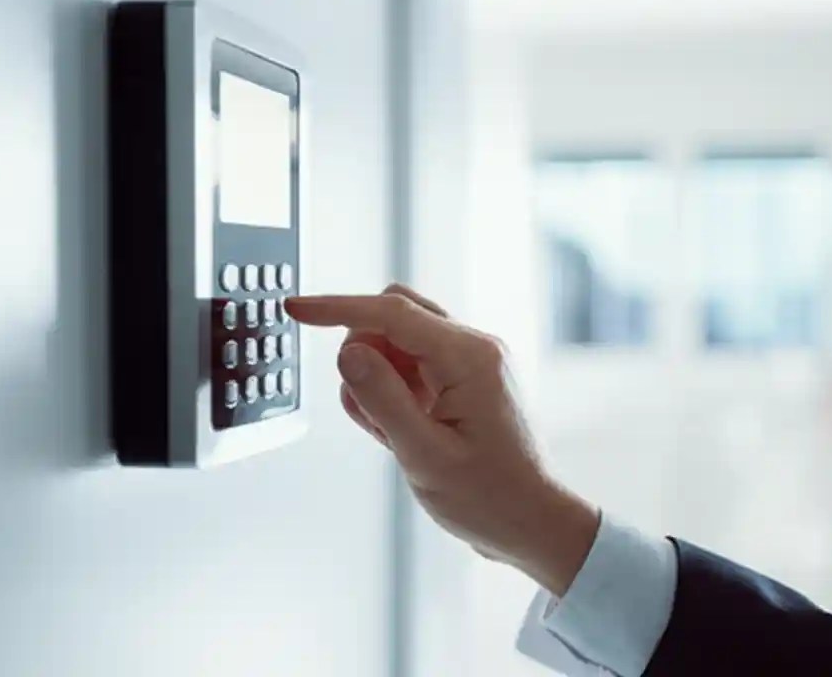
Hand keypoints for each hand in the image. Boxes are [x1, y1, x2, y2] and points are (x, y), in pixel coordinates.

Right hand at [287, 284, 599, 595]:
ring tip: (391, 434)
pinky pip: (414, 366)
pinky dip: (393, 392)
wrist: (535, 525)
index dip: (336, 307)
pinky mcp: (466, 381)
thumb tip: (347, 352)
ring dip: (378, 377)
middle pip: (394, 315)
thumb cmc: (492, 498)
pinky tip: (400, 433)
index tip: (297, 309)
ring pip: (400, 342)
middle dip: (363, 351)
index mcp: (470, 357)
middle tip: (367, 409)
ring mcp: (472, 364)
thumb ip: (381, 400)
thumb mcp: (424, 456)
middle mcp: (475, 349)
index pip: (390, 311)